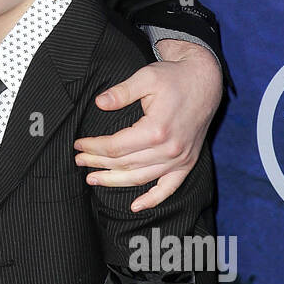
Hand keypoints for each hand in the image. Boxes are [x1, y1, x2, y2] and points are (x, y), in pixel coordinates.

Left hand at [73, 40, 221, 210]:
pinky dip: (152, 200)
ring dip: (114, 181)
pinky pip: (169, 188)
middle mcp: (169, 149)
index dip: (93, 147)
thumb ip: (122, 92)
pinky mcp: (187, 162)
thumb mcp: (146, 77)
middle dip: (97, 163)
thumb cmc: (175, 78)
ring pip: (140, 178)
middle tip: (79, 160)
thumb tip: (100, 103)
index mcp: (156, 129)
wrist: (205, 80)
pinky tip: (134, 206)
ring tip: (93, 179)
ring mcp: (180, 159)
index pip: (115, 147)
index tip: (78, 144)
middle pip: (124, 164)